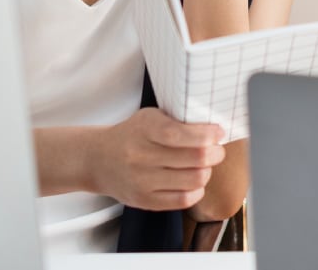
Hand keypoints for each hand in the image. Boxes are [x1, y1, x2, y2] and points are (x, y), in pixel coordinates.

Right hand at [89, 108, 225, 210]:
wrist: (98, 159)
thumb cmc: (132, 135)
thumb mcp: (150, 117)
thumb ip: (178, 121)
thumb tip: (214, 131)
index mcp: (144, 129)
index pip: (181, 134)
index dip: (207, 135)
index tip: (218, 133)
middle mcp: (141, 155)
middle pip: (195, 158)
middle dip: (215, 153)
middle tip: (216, 150)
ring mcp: (142, 180)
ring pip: (194, 180)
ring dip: (207, 172)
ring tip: (203, 166)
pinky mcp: (144, 200)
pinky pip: (183, 200)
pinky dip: (197, 190)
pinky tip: (193, 182)